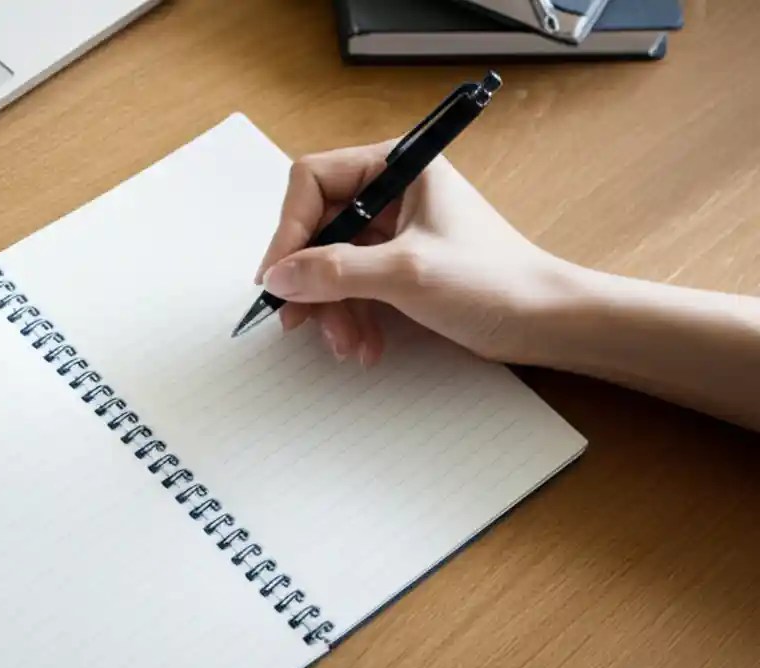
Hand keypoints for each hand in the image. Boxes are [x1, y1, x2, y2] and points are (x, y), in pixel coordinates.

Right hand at [255, 139, 575, 366]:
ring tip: (346, 344)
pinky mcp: (400, 265)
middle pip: (318, 228)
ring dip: (331, 307)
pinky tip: (364, 346)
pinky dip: (351, 316)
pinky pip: (354, 285)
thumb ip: (335, 271)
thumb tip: (277, 277)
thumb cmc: (494, 281)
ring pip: (332, 263)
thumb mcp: (405, 273)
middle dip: (311, 280)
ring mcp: (395, 229)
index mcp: (398, 164)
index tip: (277, 276)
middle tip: (297, 321)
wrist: (548, 322)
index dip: (289, 229)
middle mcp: (392, 189)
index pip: (314, 182)